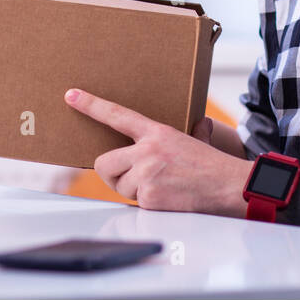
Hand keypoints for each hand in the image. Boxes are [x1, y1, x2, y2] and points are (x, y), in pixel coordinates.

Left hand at [64, 88, 249, 217]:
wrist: (227, 186)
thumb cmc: (212, 165)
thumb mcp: (197, 140)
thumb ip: (193, 131)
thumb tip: (203, 124)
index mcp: (156, 132)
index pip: (117, 115)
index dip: (91, 105)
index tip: (72, 96)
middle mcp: (147, 150)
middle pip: (103, 163)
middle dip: (114, 173)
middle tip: (134, 176)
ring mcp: (146, 173)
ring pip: (118, 185)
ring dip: (133, 190)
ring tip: (160, 186)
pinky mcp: (148, 196)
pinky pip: (132, 201)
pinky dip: (145, 203)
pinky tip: (166, 198)